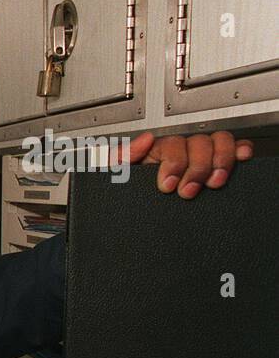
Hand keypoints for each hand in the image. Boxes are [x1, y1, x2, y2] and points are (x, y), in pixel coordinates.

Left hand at [122, 130, 253, 198]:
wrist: (133, 219)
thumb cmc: (126, 196)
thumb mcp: (117, 177)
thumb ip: (123, 157)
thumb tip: (146, 139)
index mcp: (157, 152)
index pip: (174, 144)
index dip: (174, 163)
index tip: (167, 185)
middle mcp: (181, 151)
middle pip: (199, 143)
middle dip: (196, 168)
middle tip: (188, 191)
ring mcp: (201, 158)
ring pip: (220, 142)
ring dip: (220, 161)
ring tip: (213, 183)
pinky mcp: (217, 169)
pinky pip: (236, 150)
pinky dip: (241, 151)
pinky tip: (240, 160)